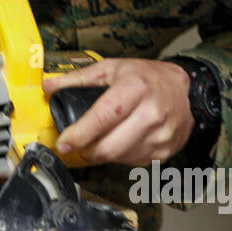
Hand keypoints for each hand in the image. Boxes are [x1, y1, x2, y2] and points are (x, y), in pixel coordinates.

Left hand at [43, 58, 193, 164]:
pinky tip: (119, 142)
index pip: (102, 118)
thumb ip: (78, 79)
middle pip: (109, 146)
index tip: (63, 143)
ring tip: (99, 140)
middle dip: (86, 150)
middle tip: (77, 145)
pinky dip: (120, 156)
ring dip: (102, 154)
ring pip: (120, 158)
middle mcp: (151, 112)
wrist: (183, 87)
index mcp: (135, 88)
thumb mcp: (110, 68)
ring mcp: (161, 134)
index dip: (79, 134)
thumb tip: (48, 87)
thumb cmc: (144, 76)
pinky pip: (133, 162)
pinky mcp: (166, 150)